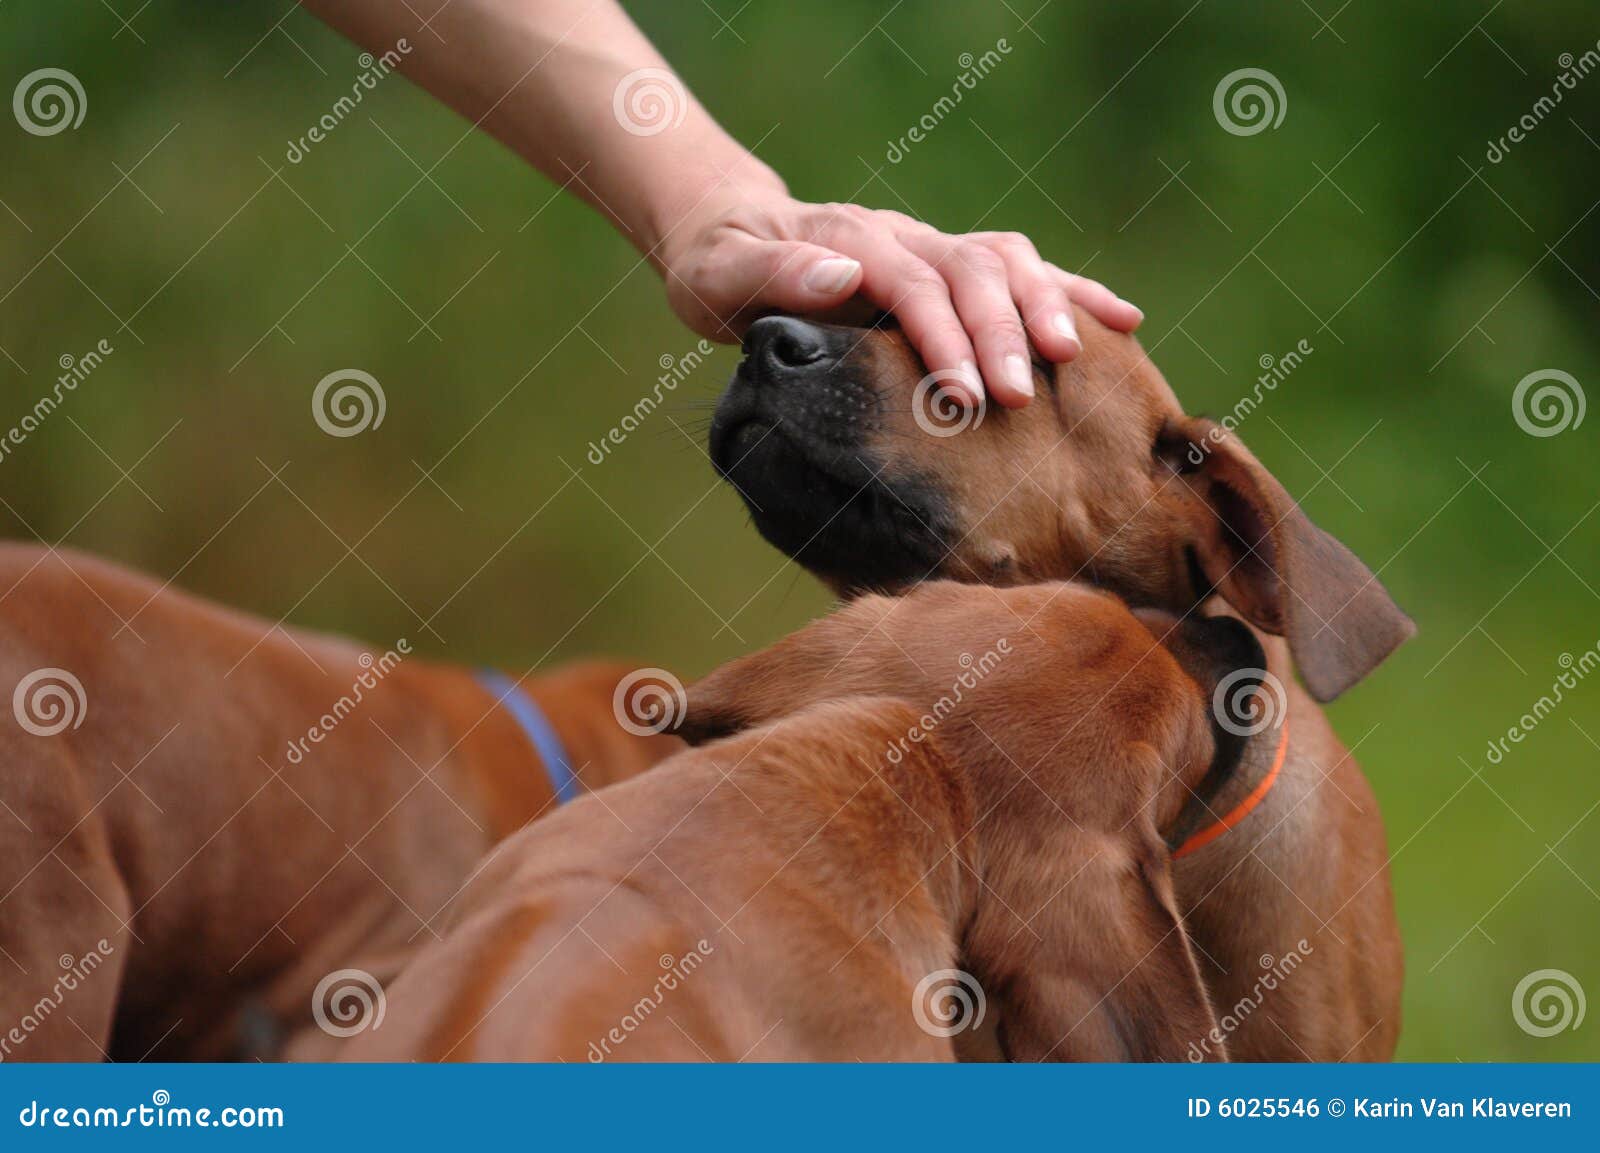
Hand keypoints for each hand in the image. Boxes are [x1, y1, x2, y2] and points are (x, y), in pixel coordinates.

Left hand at [656, 184, 1142, 407]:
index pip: (911, 284)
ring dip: (1047, 306)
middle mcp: (904, 235)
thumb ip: (776, 272)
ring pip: (1009, 262)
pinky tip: (1122, 321)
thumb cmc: (720, 267)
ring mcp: (934, 246)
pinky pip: (1022, 271)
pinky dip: (1073, 291)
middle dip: (1000, 333)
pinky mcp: (951, 265)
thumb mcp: (722, 273)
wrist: (729, 234)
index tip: (965, 394)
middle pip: (971, 271)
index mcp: (852, 239)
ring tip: (1075, 359)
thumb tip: (842, 273)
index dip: (942, 337)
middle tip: (1018, 400)